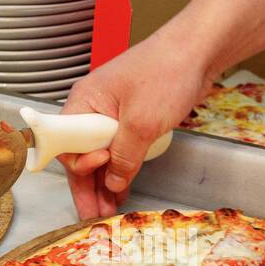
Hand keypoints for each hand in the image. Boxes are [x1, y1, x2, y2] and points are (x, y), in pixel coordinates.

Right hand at [59, 29, 215, 218]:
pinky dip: (119, 170)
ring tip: (106, 211)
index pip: (66, 143)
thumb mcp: (142, 123)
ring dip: (103, 183)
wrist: (198, 51)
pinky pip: (118, 149)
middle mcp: (93, 108)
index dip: (80, 164)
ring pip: (100, 155)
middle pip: (81, 153)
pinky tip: (119, 190)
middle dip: (87, 185)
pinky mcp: (131, 119)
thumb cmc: (167, 72)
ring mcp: (112, 114)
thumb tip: (113, 183)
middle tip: (93, 214)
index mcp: (85, 101)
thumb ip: (125, 157)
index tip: (101, 170)